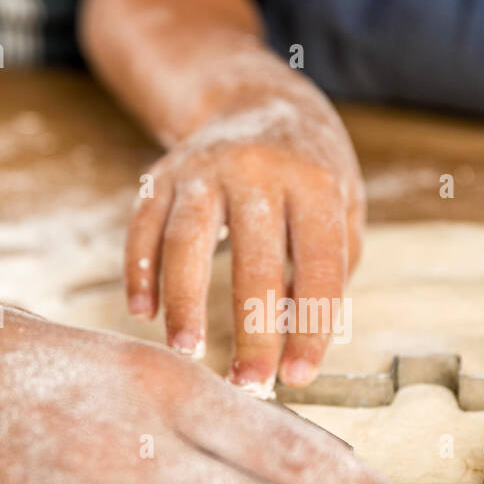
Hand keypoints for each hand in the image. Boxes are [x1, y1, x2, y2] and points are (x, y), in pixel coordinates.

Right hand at [125, 86, 363, 393]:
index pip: (319, 266)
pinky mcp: (161, 174)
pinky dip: (140, 271)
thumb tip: (296, 334)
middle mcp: (258, 171)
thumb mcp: (342, 208)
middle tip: (247, 382)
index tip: (299, 377)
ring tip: (188, 351)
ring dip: (185, 301)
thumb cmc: (310, 174)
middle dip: (252, 330)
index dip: (310, 326)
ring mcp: (203, 169)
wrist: (257, 100)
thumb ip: (330, 268)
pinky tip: (144, 313)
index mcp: (314, 183)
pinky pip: (144, 227)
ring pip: (187, 241)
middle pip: (254, 260)